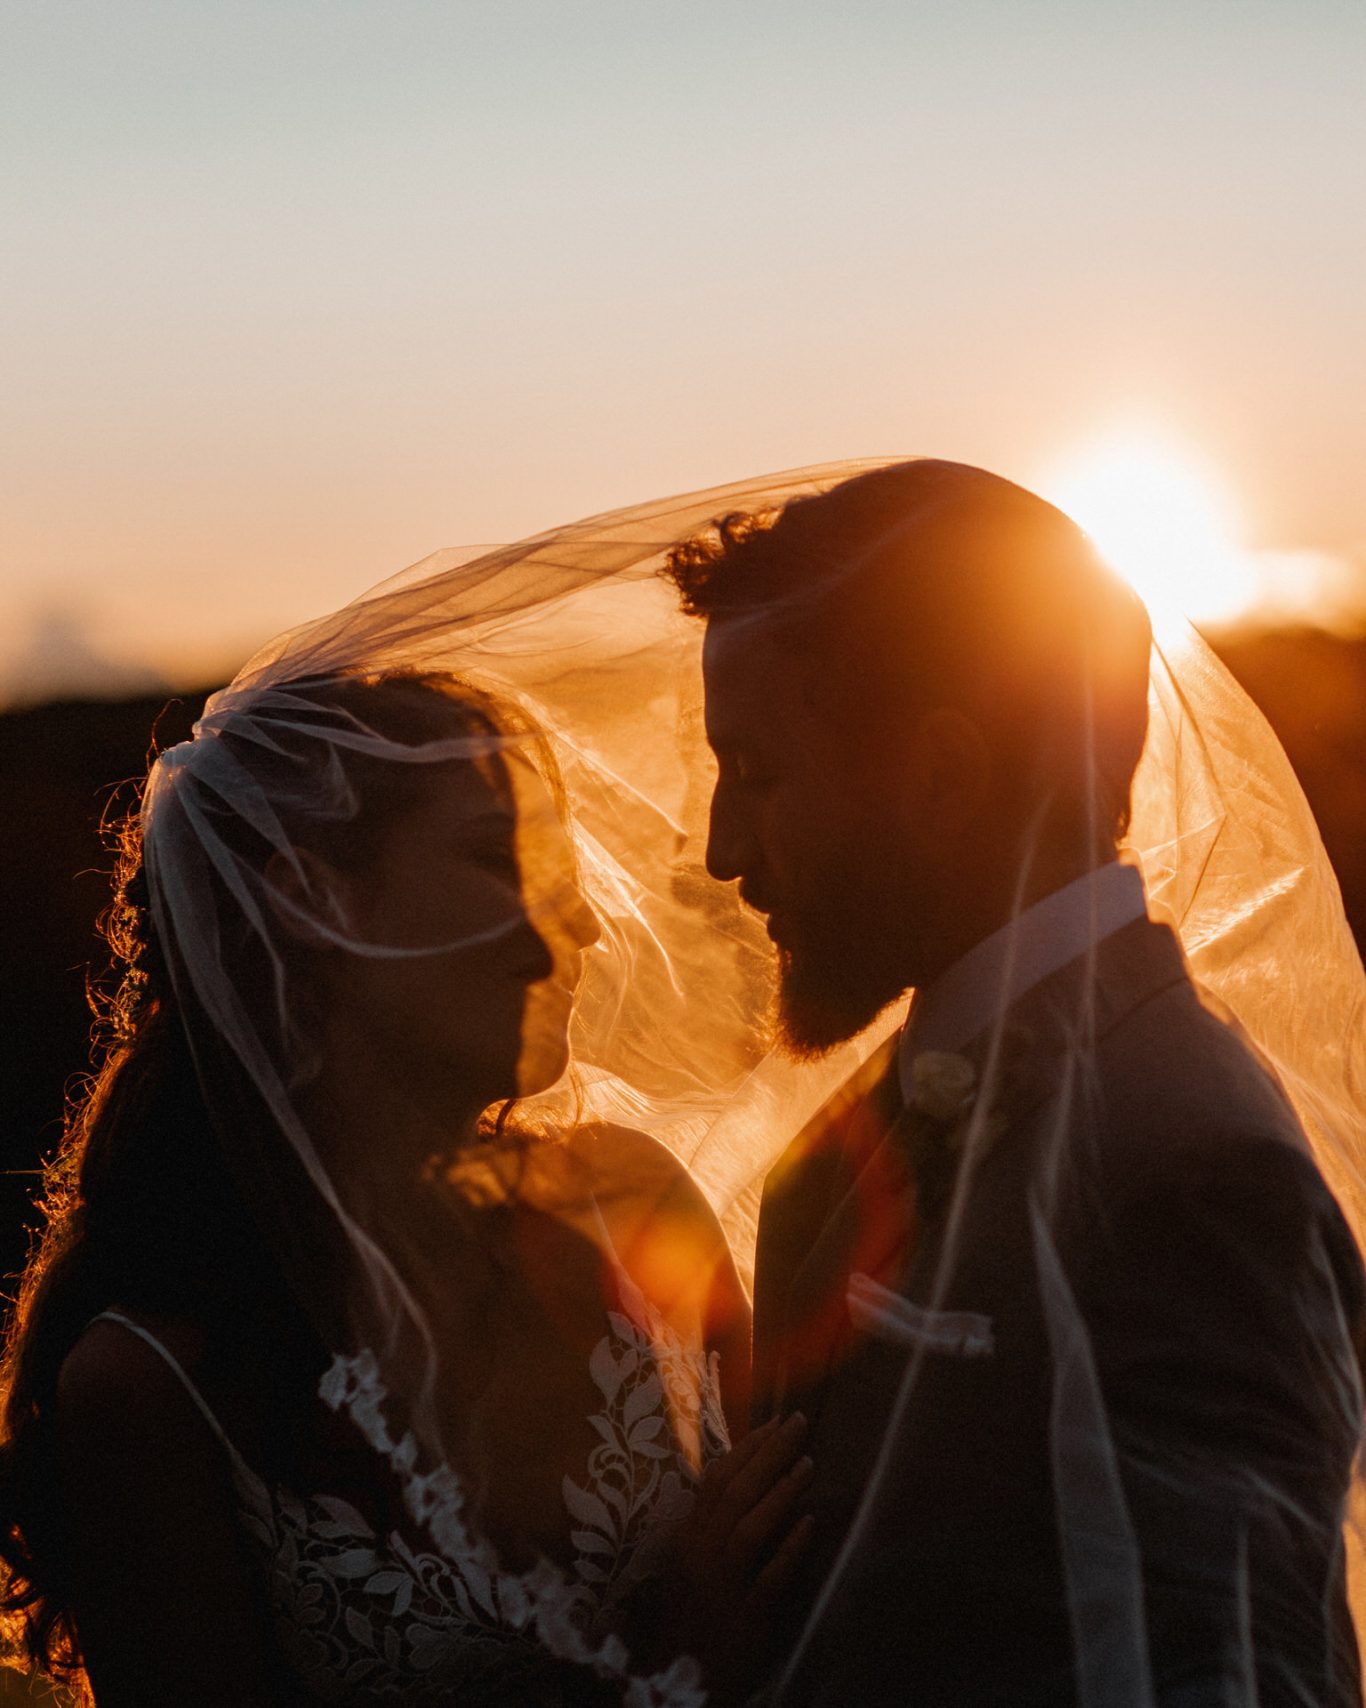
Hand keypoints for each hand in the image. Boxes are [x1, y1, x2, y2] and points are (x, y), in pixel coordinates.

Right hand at [664, 1412, 815, 1698]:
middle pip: (734, 1493)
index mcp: (686, 1540)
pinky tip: (813, 1523)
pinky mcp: (745, 1617)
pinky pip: (770, 1576)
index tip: (773, 1422)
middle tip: (799, 1423)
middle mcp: (699, 1556)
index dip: (745, 1448)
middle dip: (768, 1454)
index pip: (714, 1480)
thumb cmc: (690, 1623)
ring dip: (781, 1492)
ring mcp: (721, 1586)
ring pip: (750, 1527)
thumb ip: (709, 1530)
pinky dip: (791, 1547)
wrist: (680, 1685)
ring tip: (809, 1463)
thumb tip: (745, 1487)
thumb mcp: (690, 1569)